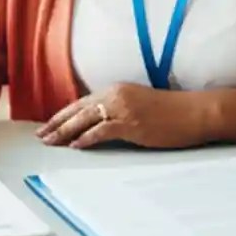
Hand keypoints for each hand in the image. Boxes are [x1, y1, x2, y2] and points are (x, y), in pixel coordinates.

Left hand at [35, 83, 214, 149]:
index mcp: (116, 89)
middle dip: (57, 123)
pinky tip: (76, 146)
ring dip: (65, 132)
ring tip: (51, 143)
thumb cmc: (171, 111)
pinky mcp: (131, 124)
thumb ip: (118, 109)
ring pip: (85, 120)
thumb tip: (100, 123)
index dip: (63, 114)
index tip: (49, 124)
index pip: (82, 102)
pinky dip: (86, 138)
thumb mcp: (139, 104)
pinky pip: (102, 131)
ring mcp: (123, 109)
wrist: (195, 112)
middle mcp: (116, 96)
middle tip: (41, 135)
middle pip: (78, 110)